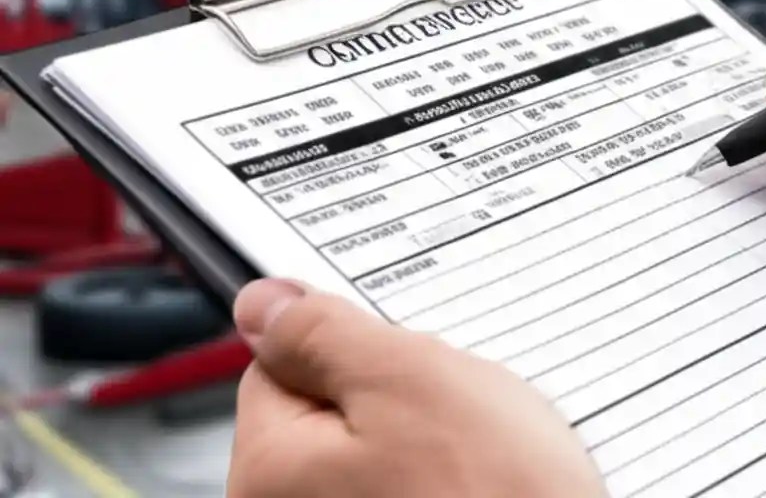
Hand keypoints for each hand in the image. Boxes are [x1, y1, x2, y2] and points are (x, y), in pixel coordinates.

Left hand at [226, 279, 604, 497]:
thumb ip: (323, 333)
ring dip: (433, 448)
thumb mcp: (409, 379)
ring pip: (379, 458)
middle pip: (331, 418)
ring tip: (483, 465)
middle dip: (400, 404)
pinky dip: (448, 486)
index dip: (354, 351)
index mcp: (269, 472)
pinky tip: (484, 490)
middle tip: (460, 421)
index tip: (405, 366)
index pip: (281, 365)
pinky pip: (411, 492)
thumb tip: (262, 305)